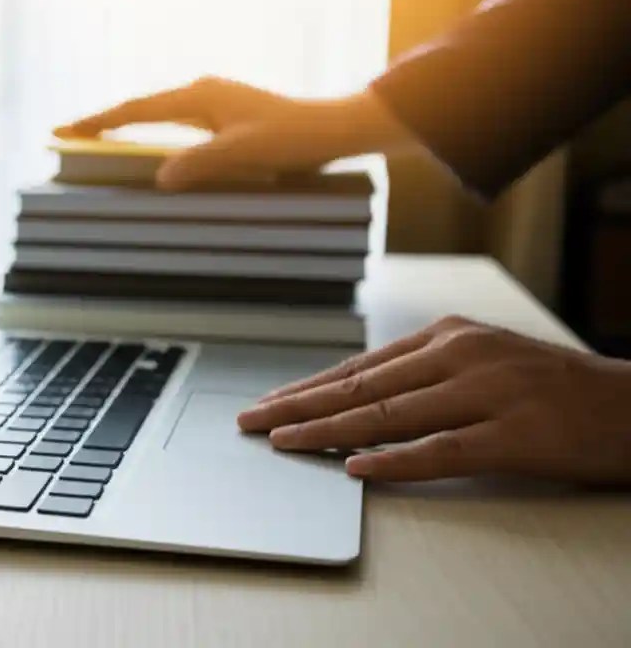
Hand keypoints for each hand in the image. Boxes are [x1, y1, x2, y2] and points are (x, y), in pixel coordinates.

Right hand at [53, 78, 413, 189]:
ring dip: (129, 129)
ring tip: (98, 144)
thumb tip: (159, 178)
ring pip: (158, 116)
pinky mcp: (226, 116)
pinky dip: (153, 136)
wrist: (334, 130)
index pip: (135, 109)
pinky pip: (176, 126)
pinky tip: (149, 151)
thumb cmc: (291, 140)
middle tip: (69, 138)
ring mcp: (214, 103)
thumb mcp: (240, 154)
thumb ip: (196, 164)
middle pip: (141, 108)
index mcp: (198, 97)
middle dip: (105, 124)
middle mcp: (202, 93)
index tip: (66, 131)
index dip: (99, 123)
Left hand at [236, 315, 630, 483]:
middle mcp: (462, 356)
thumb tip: (356, 398)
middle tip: (251, 422)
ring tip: (283, 443)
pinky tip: (356, 468)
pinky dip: (395, 461)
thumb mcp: (484, 361)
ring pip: (389, 415)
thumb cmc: (554, 389)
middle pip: (362, 387)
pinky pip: (443, 450)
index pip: (360, 367)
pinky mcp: (517, 434)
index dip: (307, 387)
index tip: (267, 403)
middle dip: (298, 406)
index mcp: (450, 337)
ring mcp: (490, 393)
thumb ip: (425, 373)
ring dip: (327, 431)